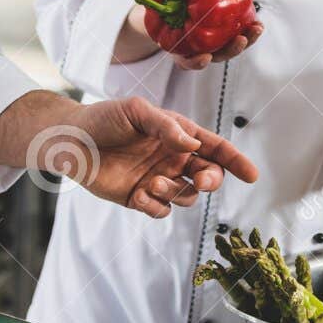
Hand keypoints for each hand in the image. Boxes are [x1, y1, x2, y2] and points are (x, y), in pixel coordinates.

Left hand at [53, 96, 258, 217]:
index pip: (215, 148)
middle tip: (200, 181)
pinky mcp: (140, 198)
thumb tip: (192, 145)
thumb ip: (166, 126)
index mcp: (178, 135)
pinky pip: (161, 211)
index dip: (235, 161)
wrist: (71, 141)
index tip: (252, 175)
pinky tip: (137, 195)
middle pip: (208, 176)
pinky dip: (154, 207)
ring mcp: (158, 179)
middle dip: (210, 181)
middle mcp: (173, 158)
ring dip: (175, 193)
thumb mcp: (136, 111)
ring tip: (151, 182)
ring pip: (186, 197)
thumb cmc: (103, 118)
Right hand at [136, 0, 263, 70]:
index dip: (196, 62)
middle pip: (217, 56)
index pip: (188, 61)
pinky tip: (257, 21)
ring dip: (247, 39)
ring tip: (257, 27)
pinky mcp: (225, 31)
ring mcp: (213, 42)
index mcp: (179, 47)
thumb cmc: (160, 2)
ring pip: (232, 46)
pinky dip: (248, 29)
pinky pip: (238, 33)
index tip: (204, 58)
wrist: (169, 5)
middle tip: (240, 40)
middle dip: (231, 50)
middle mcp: (198, 48)